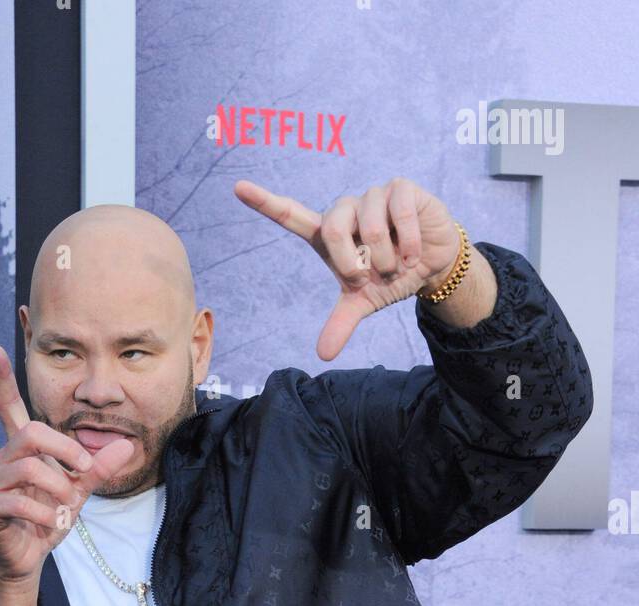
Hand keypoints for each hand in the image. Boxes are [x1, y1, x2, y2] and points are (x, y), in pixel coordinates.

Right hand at [0, 345, 134, 585]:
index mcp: (23, 451)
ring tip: (65, 507)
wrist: (26, 559)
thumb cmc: (46, 521)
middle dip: (65, 450)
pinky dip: (44, 514)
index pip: (9, 408)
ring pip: (28, 466)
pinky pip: (18, 501)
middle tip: (82, 473)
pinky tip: (51, 524)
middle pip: (31, 432)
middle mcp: (4, 460)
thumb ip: (97, 469)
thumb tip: (127, 445)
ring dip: (58, 487)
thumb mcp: (78, 492)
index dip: (3, 381)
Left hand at [233, 176, 461, 358]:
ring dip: (387, 259)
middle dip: (353, 262)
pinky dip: (408, 245)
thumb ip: (341, 323)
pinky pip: (400, 217)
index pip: (292, 215)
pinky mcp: (401, 189)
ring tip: (397, 264)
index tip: (238, 188)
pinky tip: (414, 252)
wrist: (432, 264)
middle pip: (332, 229)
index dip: (265, 203)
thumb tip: (322, 354)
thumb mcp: (364, 302)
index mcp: (329, 234)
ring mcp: (373, 195)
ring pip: (372, 228)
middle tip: (369, 275)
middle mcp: (346, 210)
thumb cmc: (391, 275)